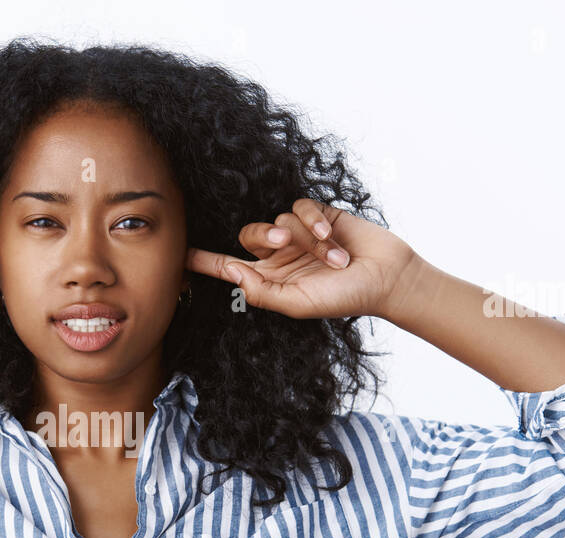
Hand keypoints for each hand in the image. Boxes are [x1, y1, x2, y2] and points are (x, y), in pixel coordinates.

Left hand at [186, 197, 423, 319]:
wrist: (386, 278)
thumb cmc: (343, 298)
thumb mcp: (298, 303)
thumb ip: (261, 290)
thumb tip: (229, 269)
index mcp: (269, 279)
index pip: (228, 266)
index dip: (203, 260)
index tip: (177, 252)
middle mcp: (279, 255)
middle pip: (249, 234)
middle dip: (262, 236)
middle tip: (282, 243)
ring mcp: (298, 234)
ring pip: (279, 219)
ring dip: (304, 237)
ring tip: (331, 257)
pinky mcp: (317, 214)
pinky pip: (299, 207)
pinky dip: (313, 221)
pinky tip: (330, 237)